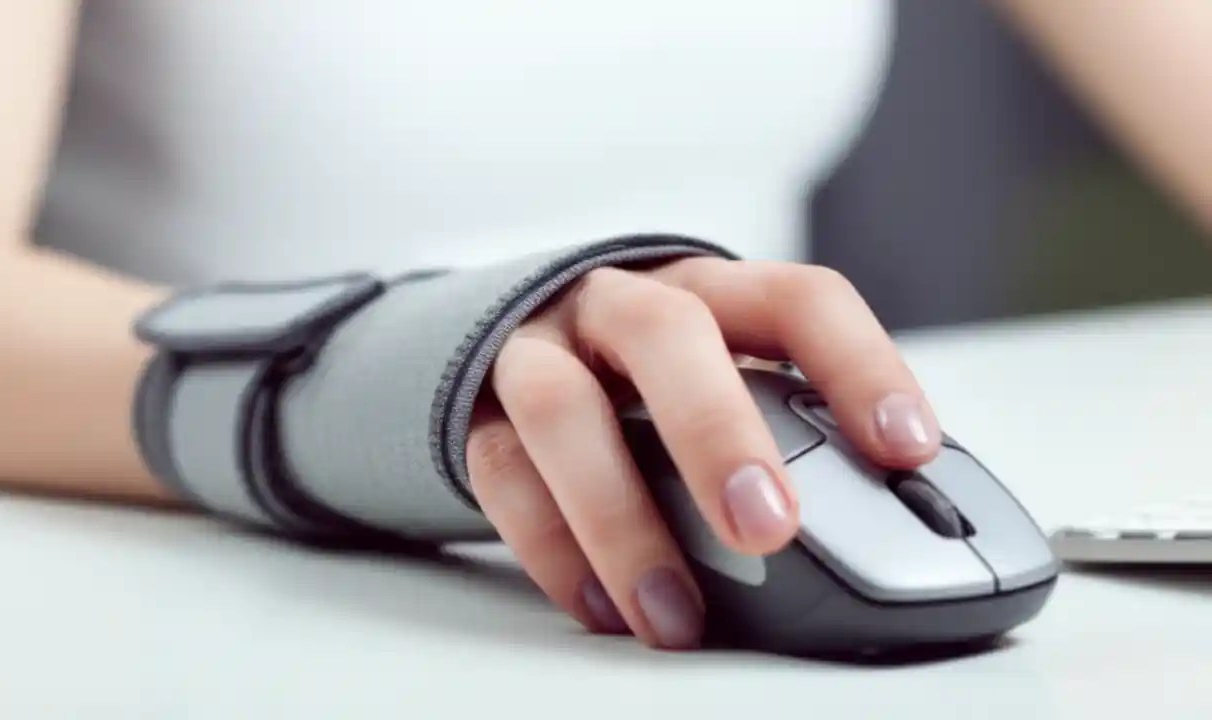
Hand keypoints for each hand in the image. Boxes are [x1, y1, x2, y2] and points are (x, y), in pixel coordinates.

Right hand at [465, 257, 940, 648]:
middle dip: (716, 431)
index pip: (794, 299)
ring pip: (561, 406)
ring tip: (671, 613)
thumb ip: (783, 424)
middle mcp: (620, 303)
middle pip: (666, 333)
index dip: (857, 365)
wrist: (517, 341)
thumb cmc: (650, 376)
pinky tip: (603, 608)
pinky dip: (554, 550)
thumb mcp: (722, 374)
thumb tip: (871, 527)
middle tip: (766, 528)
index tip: (906, 449)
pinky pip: (502, 475)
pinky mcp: (478, 412)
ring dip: (618, 513)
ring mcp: (539, 350)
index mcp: (709, 290)